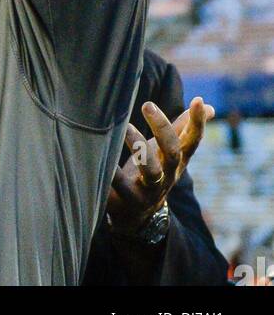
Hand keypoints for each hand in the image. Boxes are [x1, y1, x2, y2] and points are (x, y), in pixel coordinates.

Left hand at [107, 97, 214, 237]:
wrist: (136, 215)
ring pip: (150, 171)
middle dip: (162, 129)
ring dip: (139, 148)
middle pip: (172, 153)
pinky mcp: (127, 200)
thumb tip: (208, 106)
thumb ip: (184, 128)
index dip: (198, 123)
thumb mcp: (169, 150)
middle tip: (147, 104)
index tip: (198, 100)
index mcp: (176, 161)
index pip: (192, 141)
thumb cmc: (153, 171)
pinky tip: (105, 160)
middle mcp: (166, 176)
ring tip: (126, 127)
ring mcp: (148, 190)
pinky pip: (120, 187)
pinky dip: (113, 173)